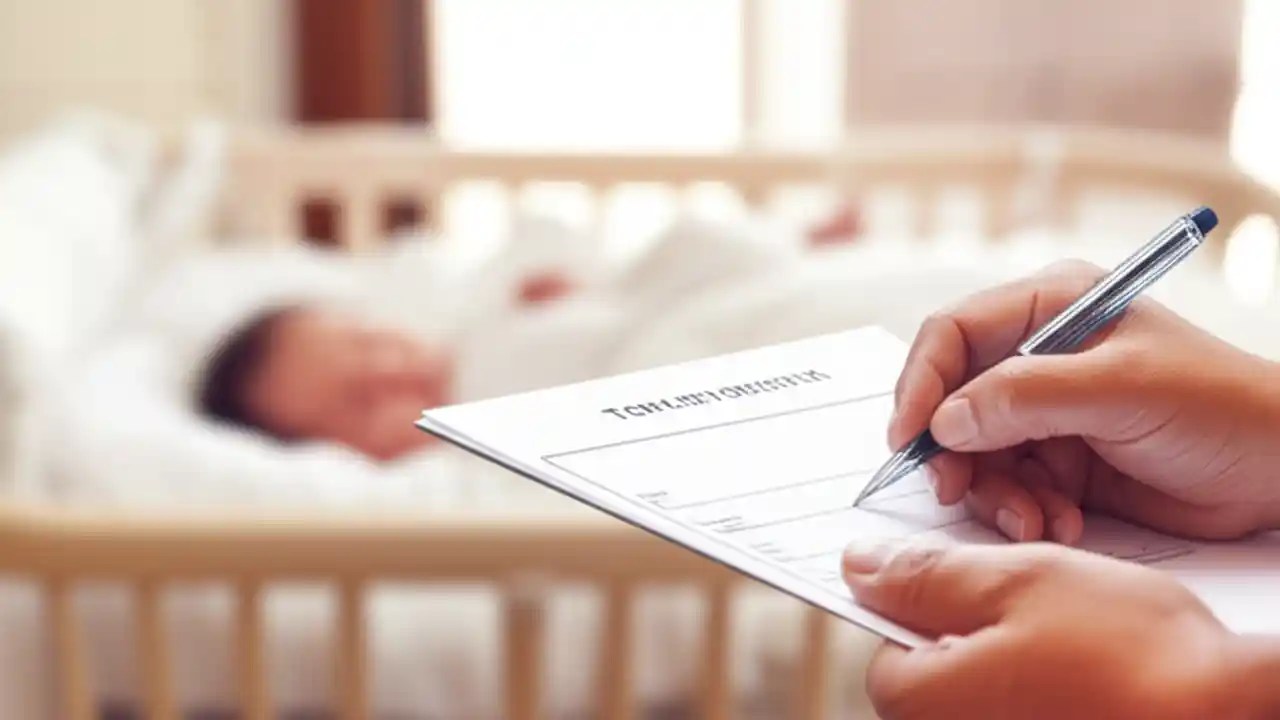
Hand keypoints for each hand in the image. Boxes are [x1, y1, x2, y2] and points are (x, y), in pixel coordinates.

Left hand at [844, 539, 1279, 719]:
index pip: (888, 649)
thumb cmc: (1132, 653)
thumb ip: (927, 575)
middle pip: (939, 675)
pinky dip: (1053, 693)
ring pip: (989, 696)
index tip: (966, 581)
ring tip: (1079, 641)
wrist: (1231, 715)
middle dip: (977, 632)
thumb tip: (860, 567)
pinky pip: (1031, 711)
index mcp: (926, 705)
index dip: (927, 604)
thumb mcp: (1016, 581)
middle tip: (1037, 606)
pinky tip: (1098, 674)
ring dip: (1019, 661)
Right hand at [892, 260, 1279, 542]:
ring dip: (995, 494)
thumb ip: (1025, 398)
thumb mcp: (1120, 390)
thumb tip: (945, 422)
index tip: (909, 435)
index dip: (922, 382)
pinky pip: (1008, 488)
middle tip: (957, 491)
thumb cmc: (1220, 407)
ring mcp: (1047, 412)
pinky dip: (1023, 512)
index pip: (954, 333)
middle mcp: (1039, 356)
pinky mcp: (1059, 463)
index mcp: (1051, 306)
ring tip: (1035, 520)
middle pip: (953, 400)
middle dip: (954, 452)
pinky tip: (1061, 524)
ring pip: (976, 454)